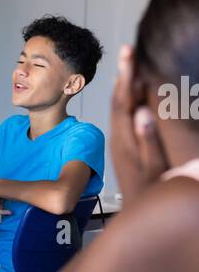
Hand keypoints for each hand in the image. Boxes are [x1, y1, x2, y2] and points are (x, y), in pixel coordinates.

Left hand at [110, 45, 166, 202]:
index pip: (123, 102)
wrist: (136, 221)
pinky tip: (135, 93)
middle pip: (120, 100)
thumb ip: (148, 142)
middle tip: (127, 50)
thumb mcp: (152, 171)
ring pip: (122, 108)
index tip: (127, 54)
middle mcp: (119, 139)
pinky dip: (130, 100)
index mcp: (124, 141)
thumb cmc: (149, 198)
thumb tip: (142, 112)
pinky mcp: (127, 148)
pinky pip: (126, 117)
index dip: (126, 77)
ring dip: (126, 85)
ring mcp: (122, 144)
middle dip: (125, 74)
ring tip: (130, 63)